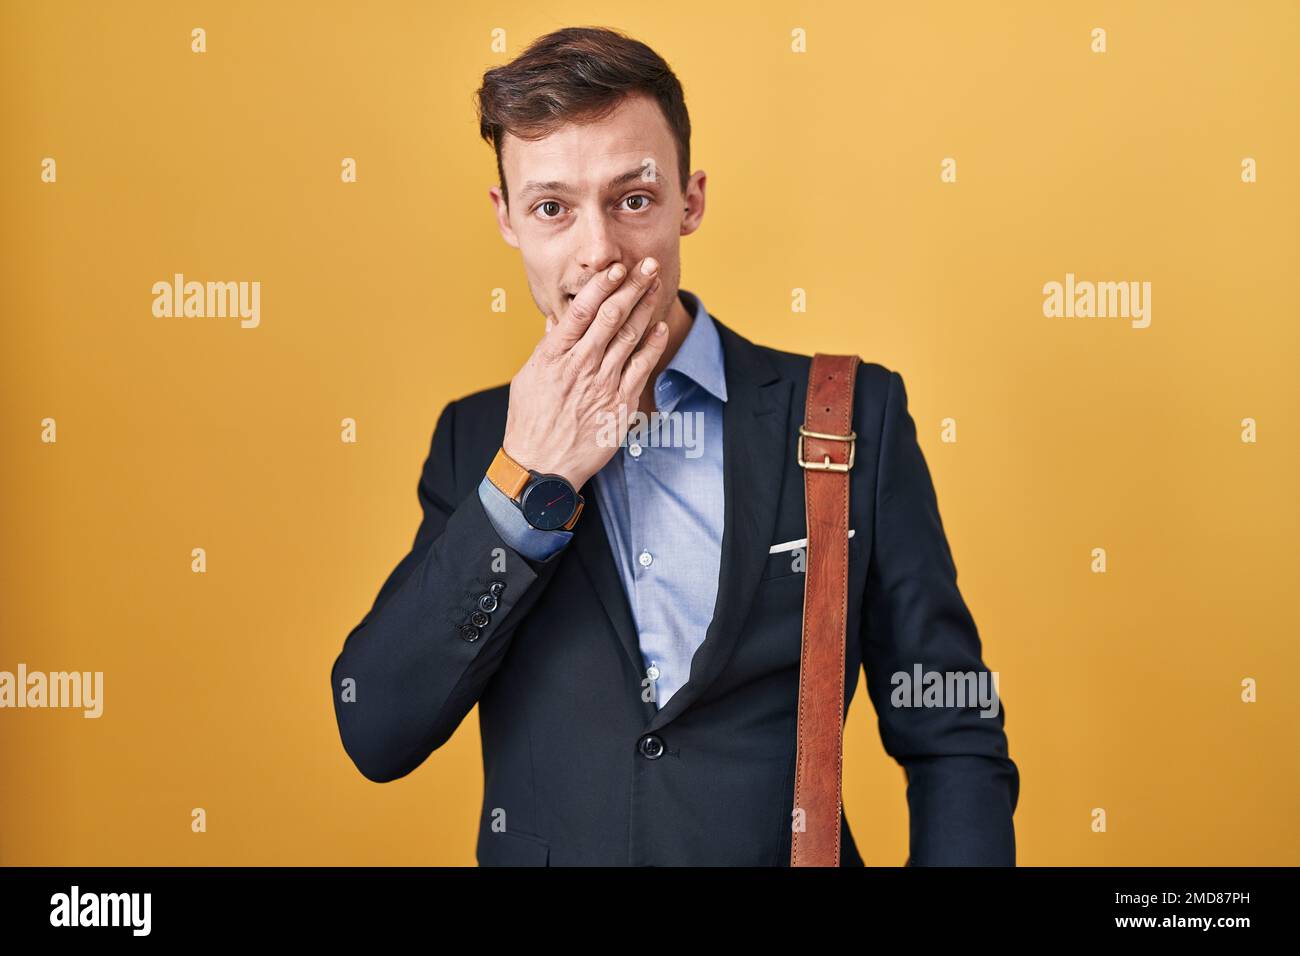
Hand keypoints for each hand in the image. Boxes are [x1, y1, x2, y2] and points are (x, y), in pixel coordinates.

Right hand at [501, 257, 668, 489]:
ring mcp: (602, 386)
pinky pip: (641, 369)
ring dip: (645, 308)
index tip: (615, 268)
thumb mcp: (528, 379)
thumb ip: (546, 348)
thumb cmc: (530, 422)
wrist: (542, 466)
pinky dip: (652, 345)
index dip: (601, 287)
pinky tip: (660, 326)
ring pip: (628, 338)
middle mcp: (579, 367)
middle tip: (647, 265)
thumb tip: (556, 321)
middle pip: (610, 318)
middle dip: (631, 288)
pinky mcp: (620, 405)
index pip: (581, 312)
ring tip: (656, 284)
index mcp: (553, 357)